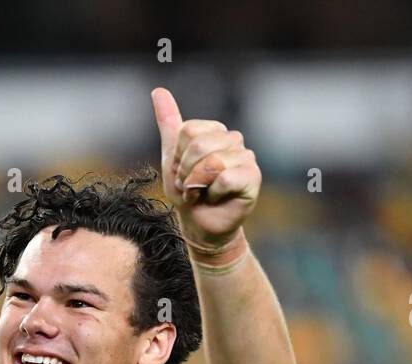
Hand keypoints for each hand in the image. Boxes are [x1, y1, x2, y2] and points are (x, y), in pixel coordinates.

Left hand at [151, 87, 259, 250]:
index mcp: (214, 130)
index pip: (187, 131)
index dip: (178, 157)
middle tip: (190, 186)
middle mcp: (233, 139)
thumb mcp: (171, 157)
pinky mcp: (253, 177)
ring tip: (201, 193)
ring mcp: (245, 157)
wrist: (200, 225)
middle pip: (199, 145)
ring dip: (197, 185)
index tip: (181, 172)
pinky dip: (212, 193)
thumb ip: (169, 123)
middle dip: (186, 172)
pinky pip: (224, 178)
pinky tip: (216, 199)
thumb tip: (158, 90)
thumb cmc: (188, 192)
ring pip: (212, 163)